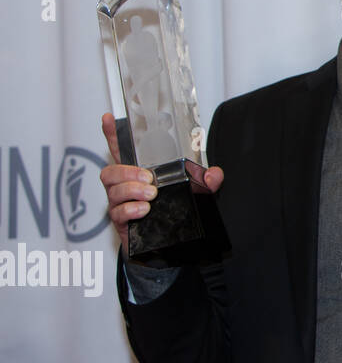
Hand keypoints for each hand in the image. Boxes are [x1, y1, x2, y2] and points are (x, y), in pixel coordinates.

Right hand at [99, 112, 222, 253]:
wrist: (166, 244)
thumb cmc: (173, 210)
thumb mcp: (194, 193)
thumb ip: (206, 182)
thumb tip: (213, 174)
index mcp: (138, 173)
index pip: (122, 150)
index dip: (112, 135)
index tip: (107, 118)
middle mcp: (125, 186)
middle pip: (110, 171)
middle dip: (127, 172)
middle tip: (149, 179)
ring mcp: (120, 204)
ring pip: (113, 190)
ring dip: (131, 190)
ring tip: (150, 195)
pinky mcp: (121, 222)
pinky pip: (117, 212)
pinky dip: (130, 209)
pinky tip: (144, 210)